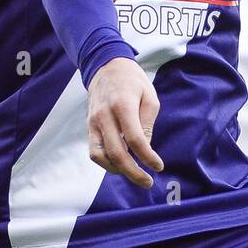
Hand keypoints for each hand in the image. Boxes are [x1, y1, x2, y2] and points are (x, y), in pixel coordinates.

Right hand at [87, 57, 163, 188]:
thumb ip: (147, 124)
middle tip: (147, 182)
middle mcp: (104, 115)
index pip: (135, 139)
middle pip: (116, 152)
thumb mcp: (149, 97)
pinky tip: (120, 165)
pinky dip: (106, 162)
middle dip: (133, 172)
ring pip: (100, 156)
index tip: (159, 167)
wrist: (106, 66)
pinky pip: (93, 151)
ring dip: (117, 170)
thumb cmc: (133, 81)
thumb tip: (145, 150)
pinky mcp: (88, 126)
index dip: (147, 157)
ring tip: (133, 174)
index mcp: (123, 105)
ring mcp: (93, 122)